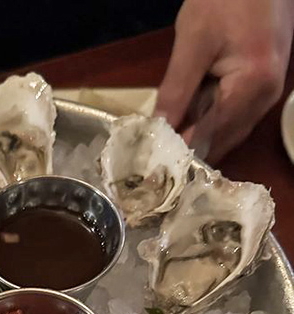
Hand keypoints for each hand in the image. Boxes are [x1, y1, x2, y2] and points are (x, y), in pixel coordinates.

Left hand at [156, 0, 293, 161]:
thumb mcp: (194, 41)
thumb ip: (176, 90)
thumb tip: (158, 130)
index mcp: (253, 87)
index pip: (211, 137)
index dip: (179, 154)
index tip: (150, 167)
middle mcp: (266, 98)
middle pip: (222, 141)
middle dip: (188, 151)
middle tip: (152, 161)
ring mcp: (268, 93)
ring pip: (227, 131)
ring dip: (197, 136)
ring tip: (164, 143)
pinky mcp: (263, 84)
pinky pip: (232, 115)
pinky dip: (208, 120)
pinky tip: (185, 120)